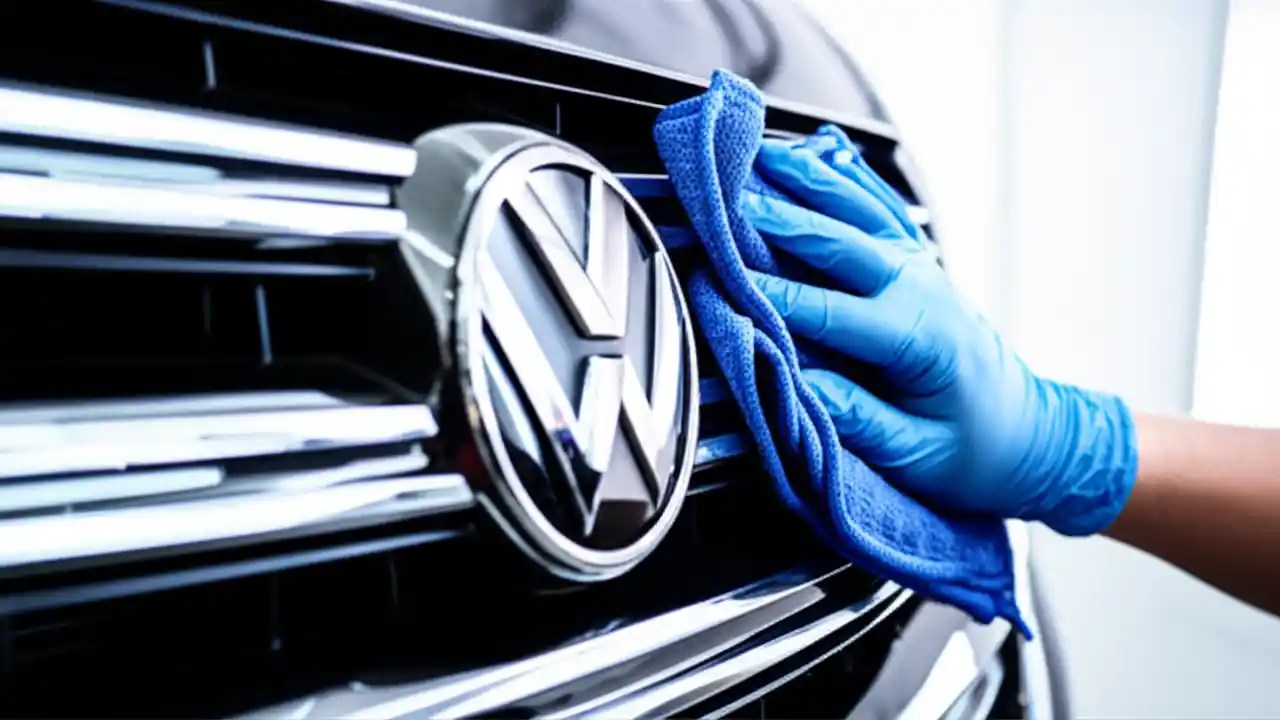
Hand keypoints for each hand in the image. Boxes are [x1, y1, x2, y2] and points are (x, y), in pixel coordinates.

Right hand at [743, 129, 1136, 535]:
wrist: (1027, 433)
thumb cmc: (972, 450)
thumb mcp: (915, 454)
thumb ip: (857, 419)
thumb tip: (800, 384)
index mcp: (918, 337)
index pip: (829, 311)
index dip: (772, 296)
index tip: (724, 282)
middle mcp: (919, 288)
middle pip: (839, 242)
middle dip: (779, 218)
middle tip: (728, 198)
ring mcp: (919, 267)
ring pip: (857, 209)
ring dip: (806, 179)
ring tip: (759, 153)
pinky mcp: (914, 262)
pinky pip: (873, 207)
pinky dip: (837, 177)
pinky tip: (808, 154)